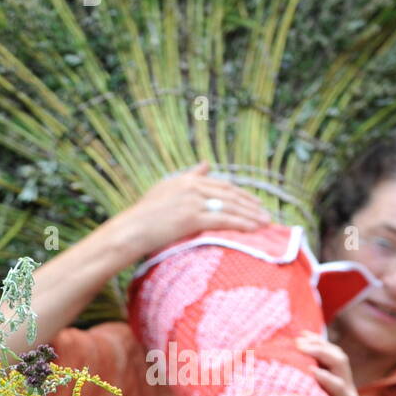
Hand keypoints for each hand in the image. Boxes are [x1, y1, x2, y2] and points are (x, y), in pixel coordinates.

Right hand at [110, 163, 269, 261]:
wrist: (130, 231)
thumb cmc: (142, 216)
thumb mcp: (164, 189)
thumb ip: (188, 176)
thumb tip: (205, 164)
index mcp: (187, 180)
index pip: (222, 185)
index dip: (241, 195)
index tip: (254, 203)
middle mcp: (193, 187)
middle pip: (230, 195)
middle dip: (251, 205)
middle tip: (266, 214)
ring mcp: (193, 201)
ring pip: (230, 207)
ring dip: (250, 215)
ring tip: (265, 223)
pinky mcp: (193, 217)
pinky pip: (223, 220)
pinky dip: (241, 224)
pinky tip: (253, 229)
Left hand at [298, 331, 382, 395]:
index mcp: (336, 388)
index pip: (329, 358)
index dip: (315, 344)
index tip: (296, 335)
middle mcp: (343, 388)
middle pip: (336, 355)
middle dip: (317, 343)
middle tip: (297, 337)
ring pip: (340, 366)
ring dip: (321, 354)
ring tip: (303, 347)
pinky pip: (340, 390)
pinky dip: (328, 380)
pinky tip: (315, 373)